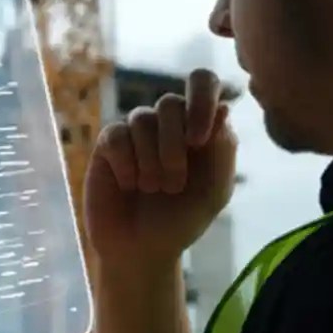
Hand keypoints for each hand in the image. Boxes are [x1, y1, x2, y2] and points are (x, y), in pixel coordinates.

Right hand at [84, 68, 237, 276]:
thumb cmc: (182, 219)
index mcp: (199, 125)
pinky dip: (127, 163)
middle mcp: (168, 122)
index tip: (199, 140)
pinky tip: (130, 184)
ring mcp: (136, 131)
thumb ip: (223, 150)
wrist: (143, 250)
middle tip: (174, 185)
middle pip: (169, 103)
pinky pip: (116, 135)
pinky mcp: (108, 144)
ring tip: (152, 188)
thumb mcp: (214, 191)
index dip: (200, 100)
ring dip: (151, 160)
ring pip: (141, 119)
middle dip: (173, 147)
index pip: (202, 82)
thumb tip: (223, 106)